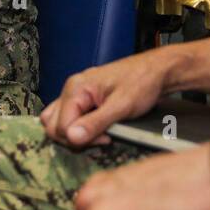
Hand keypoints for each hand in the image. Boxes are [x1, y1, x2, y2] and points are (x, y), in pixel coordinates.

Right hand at [41, 47, 183, 147]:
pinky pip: (70, 117)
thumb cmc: (142, 82)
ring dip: (74, 134)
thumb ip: (95, 122)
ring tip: (99, 135)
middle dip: (74, 138)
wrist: (157, 70)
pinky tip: (98, 129)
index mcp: (76, 88)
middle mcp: (72, 89)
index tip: (104, 138)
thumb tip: (72, 137)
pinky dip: (79, 127)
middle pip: (53, 125)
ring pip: (58, 122)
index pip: (60, 126)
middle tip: (101, 138)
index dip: (79, 138)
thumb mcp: (121, 106)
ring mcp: (77, 94)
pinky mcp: (84, 99)